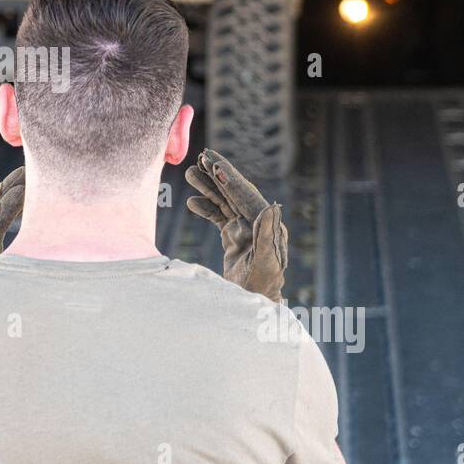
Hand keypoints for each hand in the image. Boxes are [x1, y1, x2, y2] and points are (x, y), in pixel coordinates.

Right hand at [184, 148, 287, 301]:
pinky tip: (192, 201)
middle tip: (201, 155)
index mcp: (267, 226)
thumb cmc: (261, 290)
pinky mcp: (234, 238)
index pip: (246, 195)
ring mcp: (245, 230)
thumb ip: (267, 236)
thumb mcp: (265, 265)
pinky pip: (219, 217)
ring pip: (224, 202)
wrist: (254, 308)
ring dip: (208, 187)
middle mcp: (257, 223)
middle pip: (234, 193)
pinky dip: (206, 208)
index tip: (214, 162)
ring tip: (190, 172)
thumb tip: (273, 206)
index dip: (229, 178)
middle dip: (218, 174)